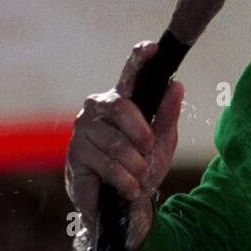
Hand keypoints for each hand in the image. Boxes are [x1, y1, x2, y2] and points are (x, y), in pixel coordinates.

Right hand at [65, 39, 184, 250]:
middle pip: (121, 107)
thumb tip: (176, 84)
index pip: (130, 73)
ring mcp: (83, 130)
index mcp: (123, 99)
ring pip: (115, 143)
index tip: (153, 47)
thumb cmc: (143, 164)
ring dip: (135, 164)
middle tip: (148, 149)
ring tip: (138, 174)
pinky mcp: (75, 155)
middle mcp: (98, 107)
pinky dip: (124, 180)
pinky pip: (106, 165)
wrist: (124, 203)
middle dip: (141, 133)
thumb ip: (167, 113)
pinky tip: (127, 187)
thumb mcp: (163, 140)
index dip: (139, 58)